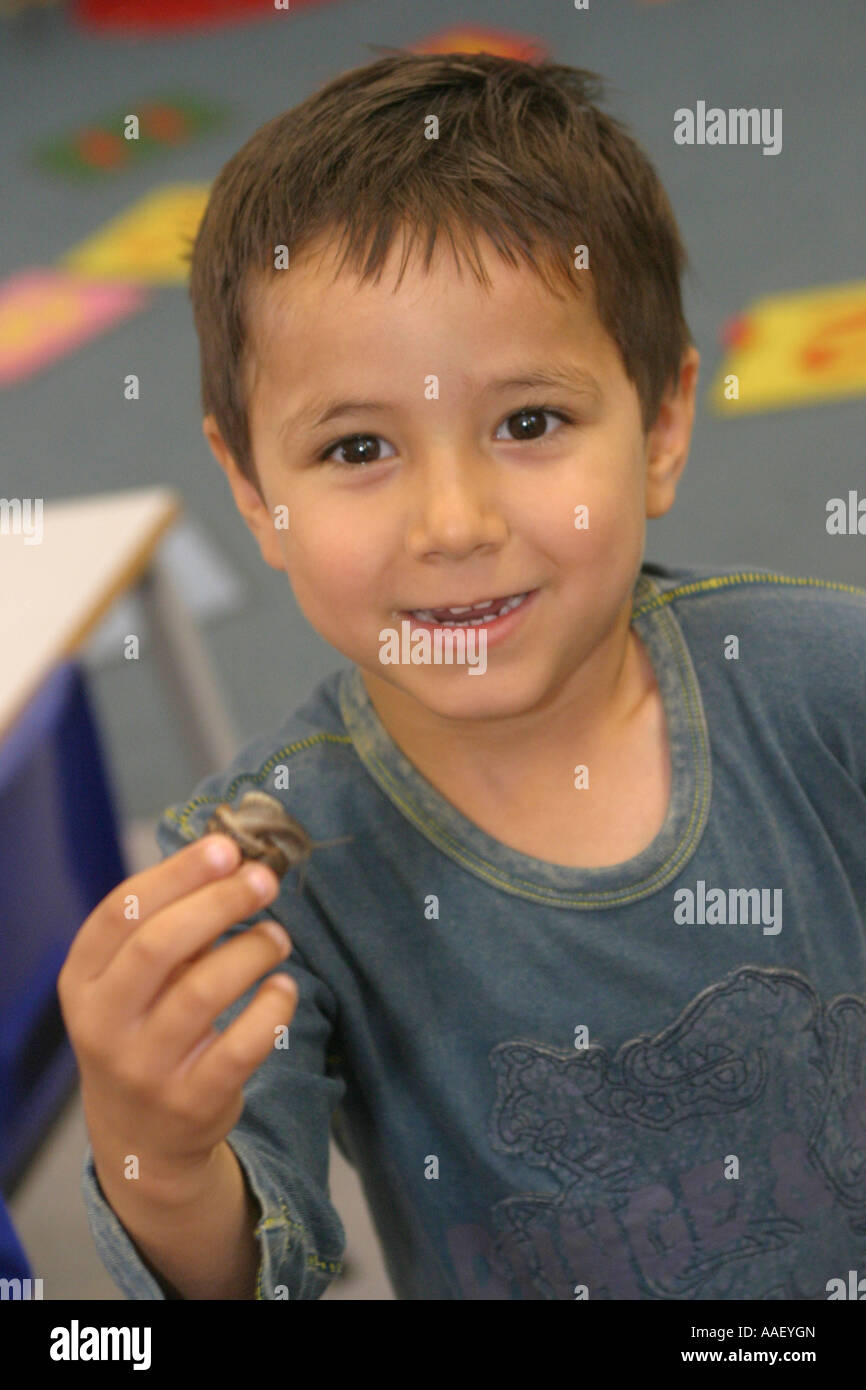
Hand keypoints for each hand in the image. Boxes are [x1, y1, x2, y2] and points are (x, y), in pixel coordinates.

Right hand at [57, 834, 295, 1207]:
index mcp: (84, 980)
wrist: (140, 1137)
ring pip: (201, 992)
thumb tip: (233, 859)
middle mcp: (103, 1024)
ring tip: (278, 936)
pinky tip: (284, 988)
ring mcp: (144, 1067)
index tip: (226, 848)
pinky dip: (271, 1009)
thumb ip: (169, 926)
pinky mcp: (191, 1101)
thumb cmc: (145, 1030)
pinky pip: (240, 1047)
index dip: (177, 874)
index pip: (121, 912)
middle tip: (263, 881)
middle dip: (219, 902)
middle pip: (159, 945)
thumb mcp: (132, 983)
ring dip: (250, 950)